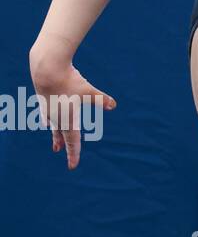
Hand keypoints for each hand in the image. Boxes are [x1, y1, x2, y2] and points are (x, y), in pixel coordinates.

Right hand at [29, 48, 116, 170]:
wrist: (46, 70)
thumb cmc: (68, 81)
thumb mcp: (88, 91)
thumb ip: (100, 99)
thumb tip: (113, 105)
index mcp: (67, 119)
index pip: (72, 141)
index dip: (74, 154)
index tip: (73, 166)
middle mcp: (56, 118)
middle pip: (61, 135)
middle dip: (64, 146)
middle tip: (61, 154)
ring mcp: (48, 109)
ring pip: (53, 127)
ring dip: (55, 136)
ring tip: (55, 145)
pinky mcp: (43, 100)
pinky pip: (46, 116)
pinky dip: (48, 121)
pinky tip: (46, 123)